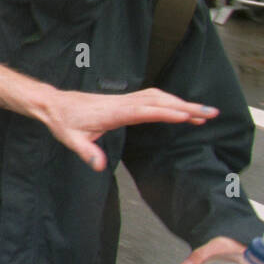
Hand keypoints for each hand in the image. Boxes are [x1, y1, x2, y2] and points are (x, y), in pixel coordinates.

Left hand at [37, 88, 216, 171]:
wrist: (53, 104)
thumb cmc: (63, 122)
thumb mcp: (71, 140)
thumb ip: (86, 152)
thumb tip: (98, 166)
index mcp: (112, 112)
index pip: (144, 111)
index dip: (166, 112)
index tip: (188, 115)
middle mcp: (121, 102)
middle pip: (158, 101)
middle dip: (185, 106)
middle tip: (210, 114)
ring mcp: (123, 99)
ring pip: (157, 97)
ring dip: (181, 102)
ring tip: (204, 112)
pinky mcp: (123, 100)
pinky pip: (151, 98)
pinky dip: (169, 101)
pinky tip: (181, 108)